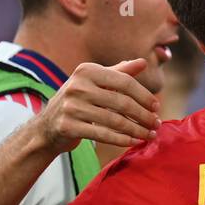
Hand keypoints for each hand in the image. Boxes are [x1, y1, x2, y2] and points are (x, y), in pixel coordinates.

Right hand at [36, 59, 160, 151]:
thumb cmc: (77, 102)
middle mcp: (77, 86)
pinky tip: (133, 142)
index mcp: (87, 70)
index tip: (157, 107)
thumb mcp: (95, 83)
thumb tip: (143, 63)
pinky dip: (121, 140)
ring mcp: (71, 106)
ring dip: (136, 130)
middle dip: (143, 115)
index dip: (144, 95)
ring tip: (149, 135)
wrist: (47, 127)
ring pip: (115, 121)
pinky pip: (103, 134)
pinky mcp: (68, 126)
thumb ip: (119, 73)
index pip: (124, 82)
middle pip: (122, 102)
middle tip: (156, 124)